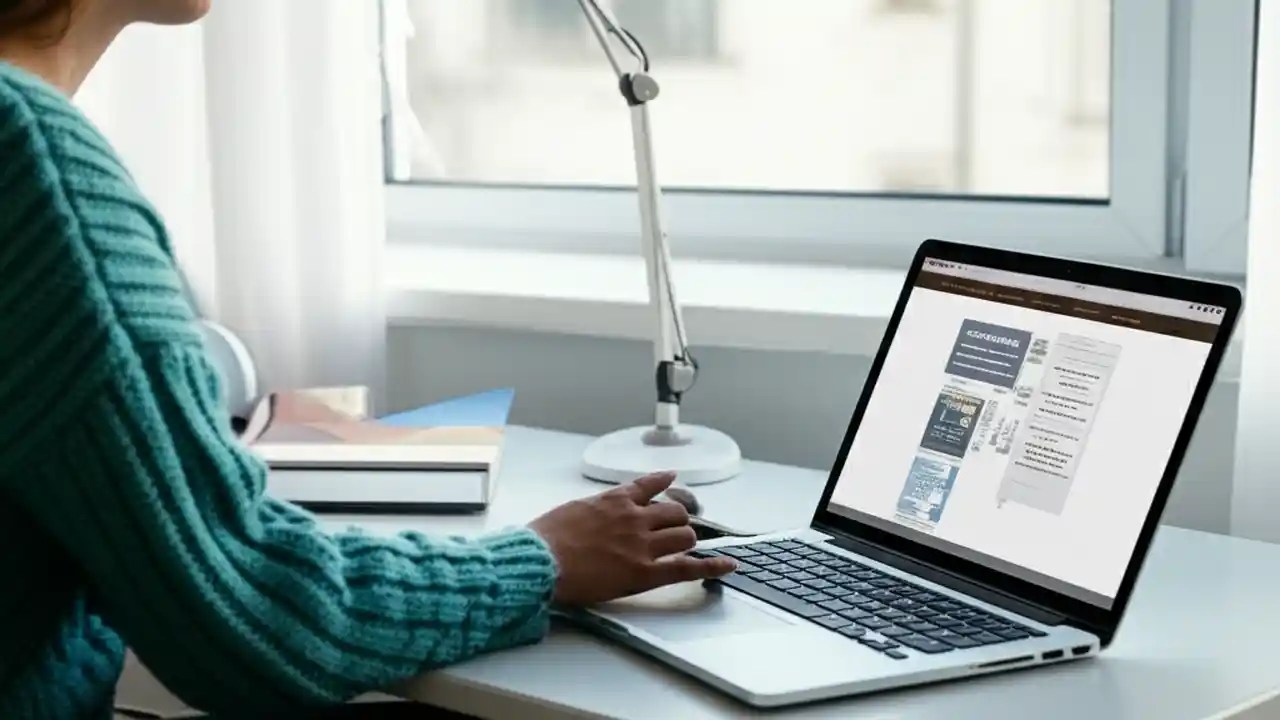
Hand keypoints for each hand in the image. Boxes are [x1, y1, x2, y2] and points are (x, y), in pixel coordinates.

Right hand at [528, 471, 736, 604]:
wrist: (540, 560)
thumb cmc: (546, 539)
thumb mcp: (571, 509)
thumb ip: (594, 508)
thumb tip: (594, 512)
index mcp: (615, 500)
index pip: (648, 485)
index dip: (663, 483)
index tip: (672, 480)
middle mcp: (634, 517)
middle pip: (674, 512)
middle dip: (677, 520)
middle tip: (674, 530)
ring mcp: (642, 544)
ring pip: (684, 535)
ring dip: (686, 541)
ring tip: (682, 548)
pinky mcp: (645, 572)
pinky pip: (687, 566)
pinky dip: (712, 566)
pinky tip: (728, 565)